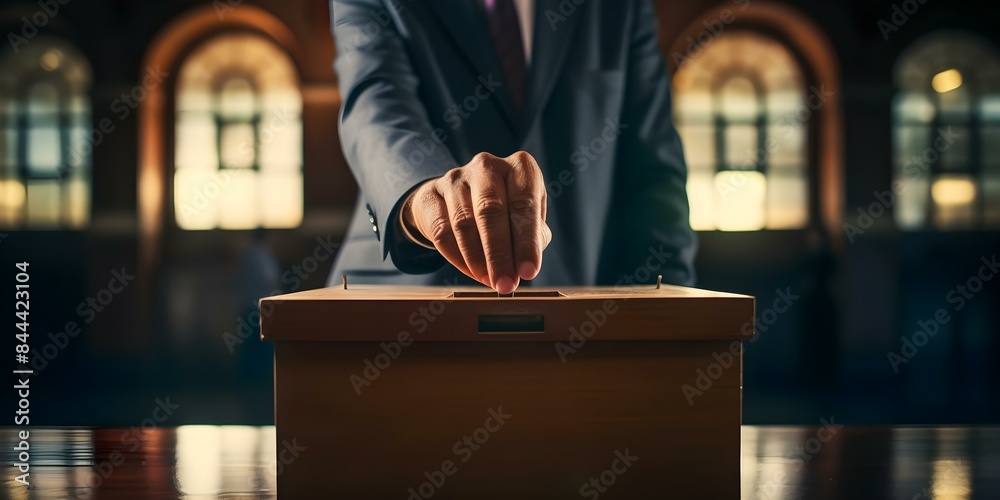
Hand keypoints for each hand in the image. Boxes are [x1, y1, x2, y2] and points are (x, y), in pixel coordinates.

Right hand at [402, 151, 550, 293]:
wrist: (459, 198)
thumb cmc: (505, 211)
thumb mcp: (527, 217)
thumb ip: (534, 237)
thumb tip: (524, 265)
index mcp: (520, 168)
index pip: (524, 204)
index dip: (526, 241)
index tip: (528, 272)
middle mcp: (487, 166)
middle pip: (491, 210)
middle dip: (499, 254)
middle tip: (505, 284)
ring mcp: (456, 178)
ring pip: (464, 222)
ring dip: (478, 259)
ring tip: (489, 280)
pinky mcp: (432, 194)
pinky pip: (442, 231)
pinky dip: (457, 257)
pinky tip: (471, 272)